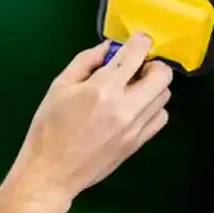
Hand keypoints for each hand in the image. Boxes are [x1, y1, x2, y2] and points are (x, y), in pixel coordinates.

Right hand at [8, 34, 172, 203]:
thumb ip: (86, 61)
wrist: (52, 172)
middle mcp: (125, 106)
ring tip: (133, 88)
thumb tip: (108, 48)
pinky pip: (160, 117)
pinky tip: (135, 108)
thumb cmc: (49, 128)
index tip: (137, 41)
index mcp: (102, 88)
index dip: (140, 41)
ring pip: (164, 95)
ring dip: (152, 85)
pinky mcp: (138, 143)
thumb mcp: (60, 85)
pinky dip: (153, 107)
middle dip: (152, 63)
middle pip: (162, 74)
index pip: (136, 54)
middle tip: (137, 67)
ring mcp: (134, 126)